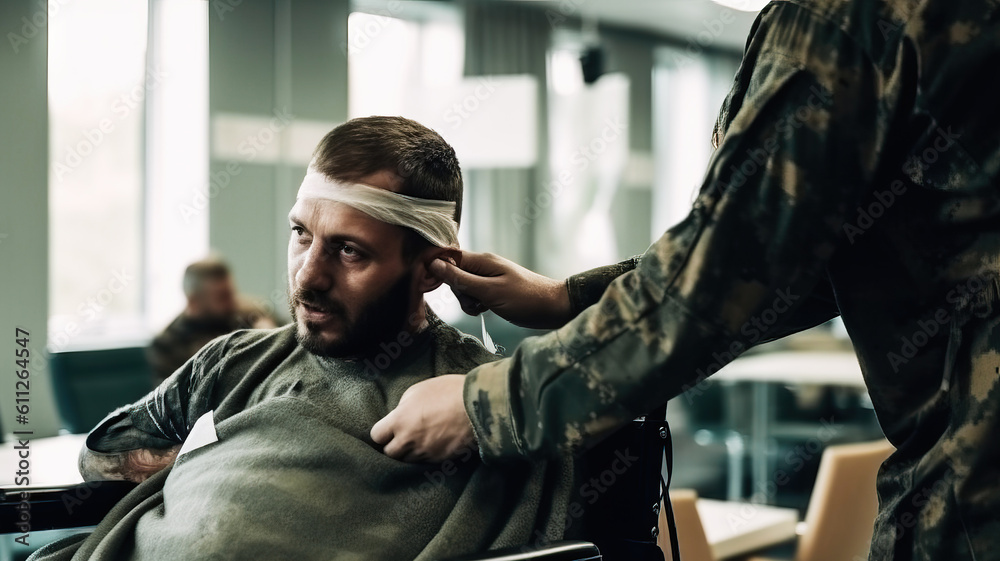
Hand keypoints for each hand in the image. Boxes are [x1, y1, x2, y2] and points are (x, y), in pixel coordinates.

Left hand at [370, 375, 474, 462]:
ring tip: (418, 441)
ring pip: (407, 461)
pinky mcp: (440, 460)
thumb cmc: (448, 392)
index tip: (388, 429)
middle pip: (389, 454)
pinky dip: (425, 455)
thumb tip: (400, 416)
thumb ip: (403, 406)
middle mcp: (409, 441)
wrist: (478, 406)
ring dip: (409, 453)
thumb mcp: (418, 390)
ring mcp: (425, 452)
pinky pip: (425, 462)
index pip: (377, 436)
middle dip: (393, 446)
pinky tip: (432, 444)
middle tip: (400, 437)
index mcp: (400, 421)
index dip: (382, 432)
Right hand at [428, 251, 572, 328]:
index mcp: (482, 260)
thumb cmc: (526, 299)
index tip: (438, 288)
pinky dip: (476, 304)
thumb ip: (461, 279)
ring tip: (483, 307)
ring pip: (464, 288)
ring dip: (468, 301)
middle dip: (458, 292)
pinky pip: (475, 295)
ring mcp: (489, 278)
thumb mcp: (489, 292)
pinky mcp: (493, 290)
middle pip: (454, 275)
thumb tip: (434, 265)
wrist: (554, 309)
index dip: (438, 271)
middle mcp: (484, 266)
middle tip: (475, 302)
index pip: (448, 258)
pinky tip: (487, 310)